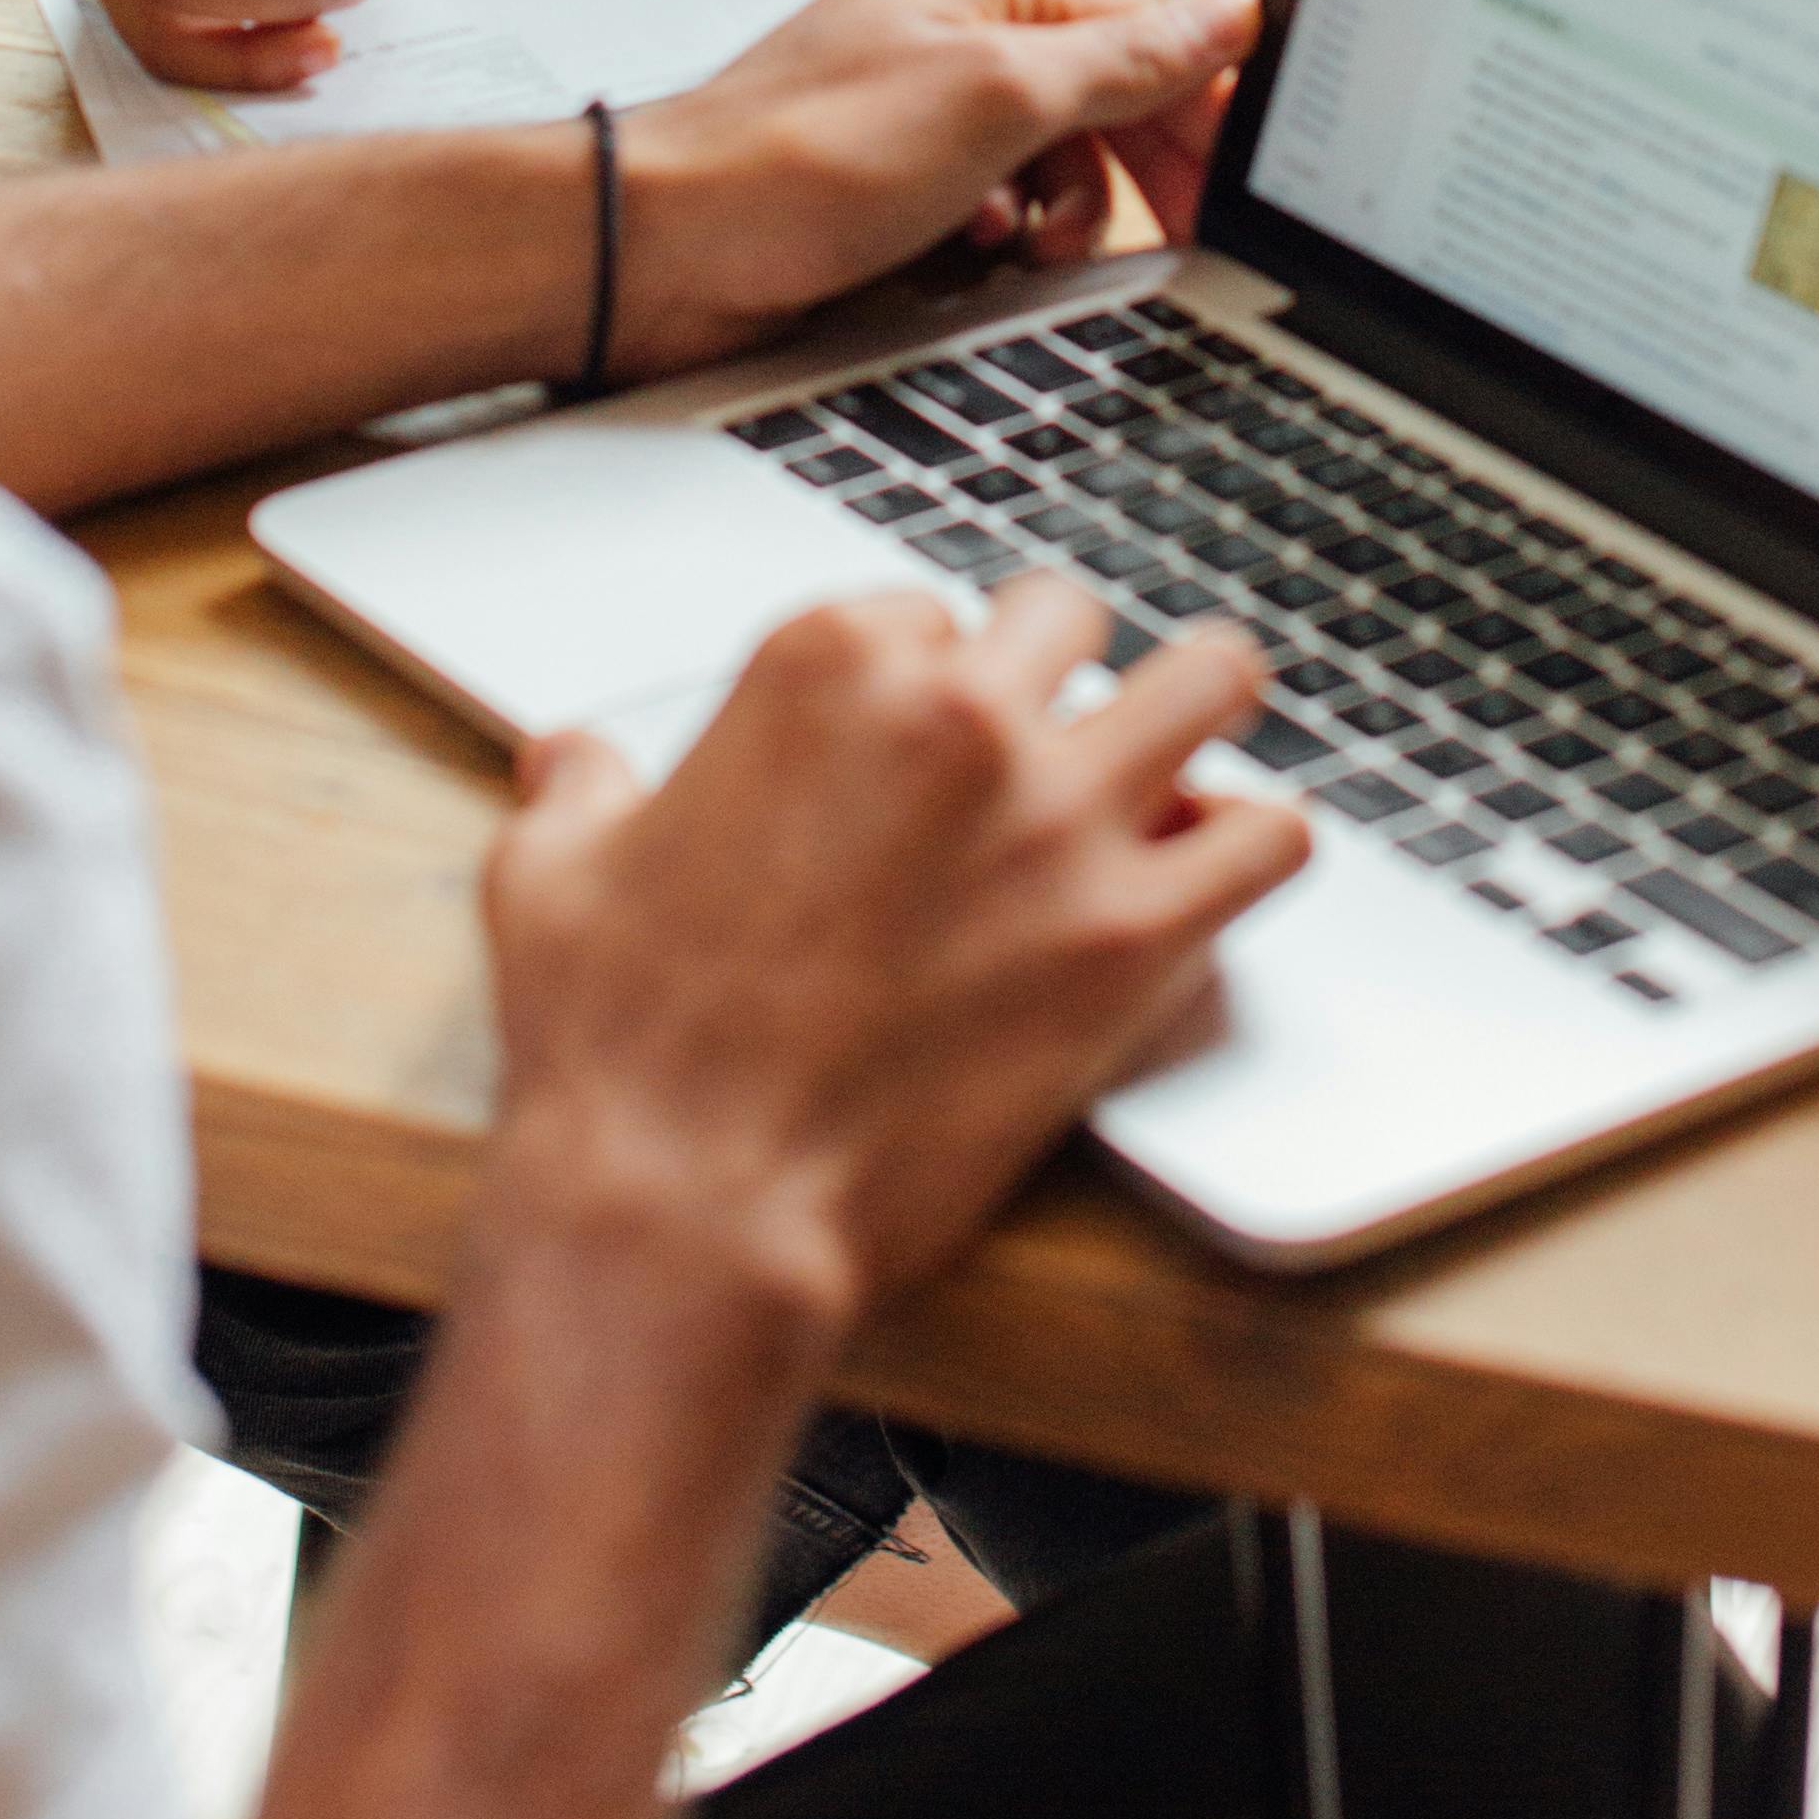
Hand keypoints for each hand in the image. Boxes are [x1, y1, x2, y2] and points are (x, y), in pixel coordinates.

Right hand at [485, 574, 1308, 1327]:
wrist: (690, 1208)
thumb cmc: (618, 1048)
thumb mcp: (547, 877)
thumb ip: (578, 787)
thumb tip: (576, 758)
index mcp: (826, 666)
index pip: (926, 609)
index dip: (926, 676)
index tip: (918, 743)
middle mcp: (958, 713)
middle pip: (1068, 619)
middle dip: (1058, 674)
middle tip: (1046, 743)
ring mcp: (1059, 817)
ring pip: (1212, 680)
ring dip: (1197, 712)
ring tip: (1182, 760)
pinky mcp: (1132, 934)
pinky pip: (1271, 838)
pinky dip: (1256, 846)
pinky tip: (1218, 874)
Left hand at [611, 0, 1255, 379]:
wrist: (666, 253)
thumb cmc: (796, 162)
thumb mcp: (994, 101)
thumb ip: (1124, 58)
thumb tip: (1227, 11)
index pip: (1140, 26)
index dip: (1194, 108)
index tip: (1226, 180)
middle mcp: (949, 22)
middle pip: (1104, 94)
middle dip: (1120, 170)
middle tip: (1154, 231)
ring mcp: (920, 99)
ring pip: (1054, 161)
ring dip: (1053, 213)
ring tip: (1013, 241)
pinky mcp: (894, 174)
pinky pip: (996, 206)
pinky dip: (995, 240)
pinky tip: (963, 255)